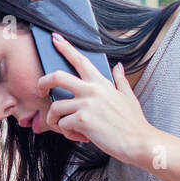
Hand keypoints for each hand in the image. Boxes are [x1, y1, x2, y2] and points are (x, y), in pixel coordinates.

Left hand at [37, 32, 157, 165]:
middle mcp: (91, 90)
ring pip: (55, 107)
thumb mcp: (128, 96)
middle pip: (56, 77)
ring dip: (55, 120)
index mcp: (101, 83)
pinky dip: (67, 133)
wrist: (139, 142)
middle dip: (42, 83)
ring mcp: (86, 105)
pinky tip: (80, 137)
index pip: (80, 59)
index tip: (54, 38)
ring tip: (66, 127)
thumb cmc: (134, 122)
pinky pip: (62, 125)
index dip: (65, 47)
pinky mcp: (82, 121)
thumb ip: (120, 80)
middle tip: (41, 93)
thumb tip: (118, 66)